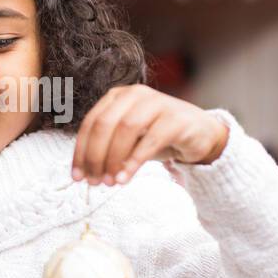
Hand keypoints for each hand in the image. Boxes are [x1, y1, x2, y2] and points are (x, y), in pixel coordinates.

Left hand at [71, 85, 228, 185]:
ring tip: (110, 182)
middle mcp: (136, 95)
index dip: (81, 151)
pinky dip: (135, 160)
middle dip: (95, 156)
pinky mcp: (176, 118)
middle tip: (94, 181)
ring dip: (113, 158)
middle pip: (105, 124)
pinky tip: (126, 177)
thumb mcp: (128, 142)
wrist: (200, 135)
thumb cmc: (158, 137)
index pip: (91, 123)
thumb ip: (108, 150)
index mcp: (118, 97)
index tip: (77, 176)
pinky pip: (151, 139)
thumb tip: (84, 173)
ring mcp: (157, 103)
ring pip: (126, 129)